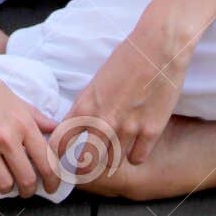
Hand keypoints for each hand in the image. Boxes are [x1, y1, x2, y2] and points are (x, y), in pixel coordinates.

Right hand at [0, 46, 63, 197]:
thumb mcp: (11, 95)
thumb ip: (34, 116)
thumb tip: (55, 128)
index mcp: (21, 121)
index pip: (46, 161)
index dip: (52, 179)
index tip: (50, 185)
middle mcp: (4, 136)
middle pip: (26, 179)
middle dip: (29, 189)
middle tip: (26, 189)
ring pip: (3, 184)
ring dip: (6, 187)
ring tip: (4, 181)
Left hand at [57, 10, 197, 170]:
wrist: (158, 47)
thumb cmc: (127, 57)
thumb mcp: (97, 81)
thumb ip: (88, 105)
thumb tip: (79, 124)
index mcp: (85, 105)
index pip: (60, 142)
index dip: (58, 154)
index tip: (61, 158)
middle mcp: (103, 121)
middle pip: (86, 163)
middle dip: (83, 169)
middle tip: (85, 169)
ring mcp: (127, 128)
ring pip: (112, 163)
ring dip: (112, 160)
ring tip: (113, 153)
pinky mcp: (151, 131)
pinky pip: (137, 158)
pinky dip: (135, 155)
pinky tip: (136, 146)